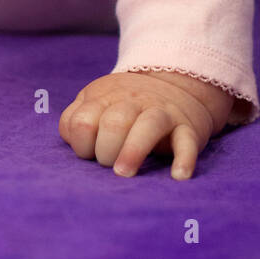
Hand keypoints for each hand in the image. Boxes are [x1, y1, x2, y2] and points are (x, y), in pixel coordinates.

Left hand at [58, 70, 236, 179]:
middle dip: (105, 151)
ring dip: (134, 151)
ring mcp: (161, 112)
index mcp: (105, 97)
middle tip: (110, 164)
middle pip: (114, 123)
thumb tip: (71, 139)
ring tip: (124, 173)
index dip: (81, 144)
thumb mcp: (97, 99)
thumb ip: (77, 116)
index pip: (82, 121)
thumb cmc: (126, 102)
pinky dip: (184, 159)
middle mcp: (133, 102)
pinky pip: (187, 142)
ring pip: (148, 126)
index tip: (90, 153)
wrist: (174, 82)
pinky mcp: (187, 127)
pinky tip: (178, 176)